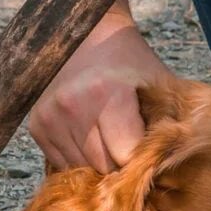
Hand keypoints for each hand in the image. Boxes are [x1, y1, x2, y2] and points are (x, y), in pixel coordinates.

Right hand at [23, 0, 172, 172]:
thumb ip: (170, 129)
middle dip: (119, 165)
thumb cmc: (132, 65)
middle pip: (102, 168)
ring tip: (108, 137)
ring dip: (98, 163)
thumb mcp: (161, 89)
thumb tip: (174, 175)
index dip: (141, 160)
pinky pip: (62, 164)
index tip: (148, 151)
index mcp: (108, 95)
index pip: (125, 158)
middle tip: (130, 144)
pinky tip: (89, 135)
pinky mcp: (37, 126)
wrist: (90, 35)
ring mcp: (51, 117)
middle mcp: (73, 107)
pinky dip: (79, 158)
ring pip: (81, 170)